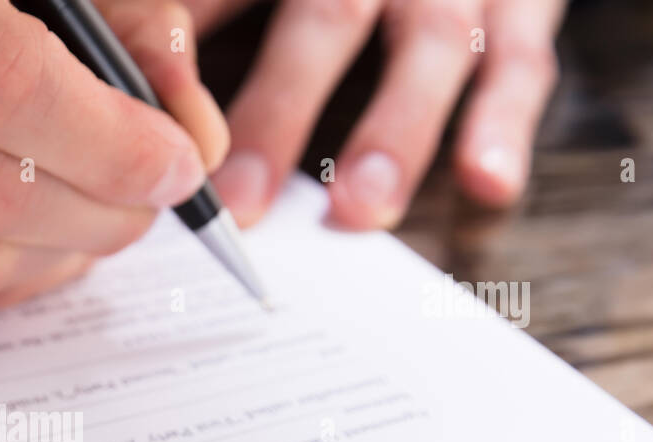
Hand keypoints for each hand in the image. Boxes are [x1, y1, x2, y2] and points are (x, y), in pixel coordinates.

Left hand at [186, 0, 566, 227]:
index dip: (192, 46)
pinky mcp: (524, 7)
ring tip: (358, 210)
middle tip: (237, 200)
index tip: (154, 128)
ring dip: (394, 133)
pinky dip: (504, 127)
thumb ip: (206, 11)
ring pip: (432, 46)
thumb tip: (128, 66)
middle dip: (279, 114)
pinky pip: (522, 65)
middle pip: (328, 20)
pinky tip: (485, 183)